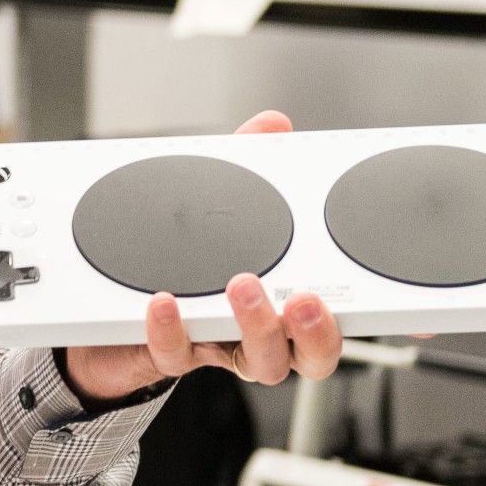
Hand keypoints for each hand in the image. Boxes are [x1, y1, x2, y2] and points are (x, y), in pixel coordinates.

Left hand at [62, 110, 344, 404]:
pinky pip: (173, 353)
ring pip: (256, 361)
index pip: (335, 323)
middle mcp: (257, 334)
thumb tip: (272, 125)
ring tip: (242, 283)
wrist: (110, 316)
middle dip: (315, 330)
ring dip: (255, 325)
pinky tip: (165, 301)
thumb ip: (247, 167)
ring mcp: (215, 345)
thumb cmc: (181, 264)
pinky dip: (170, 328)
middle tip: (304, 298)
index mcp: (281, 303)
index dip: (356, 320)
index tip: (375, 305)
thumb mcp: (217, 205)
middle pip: (308, 355)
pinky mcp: (167, 351)